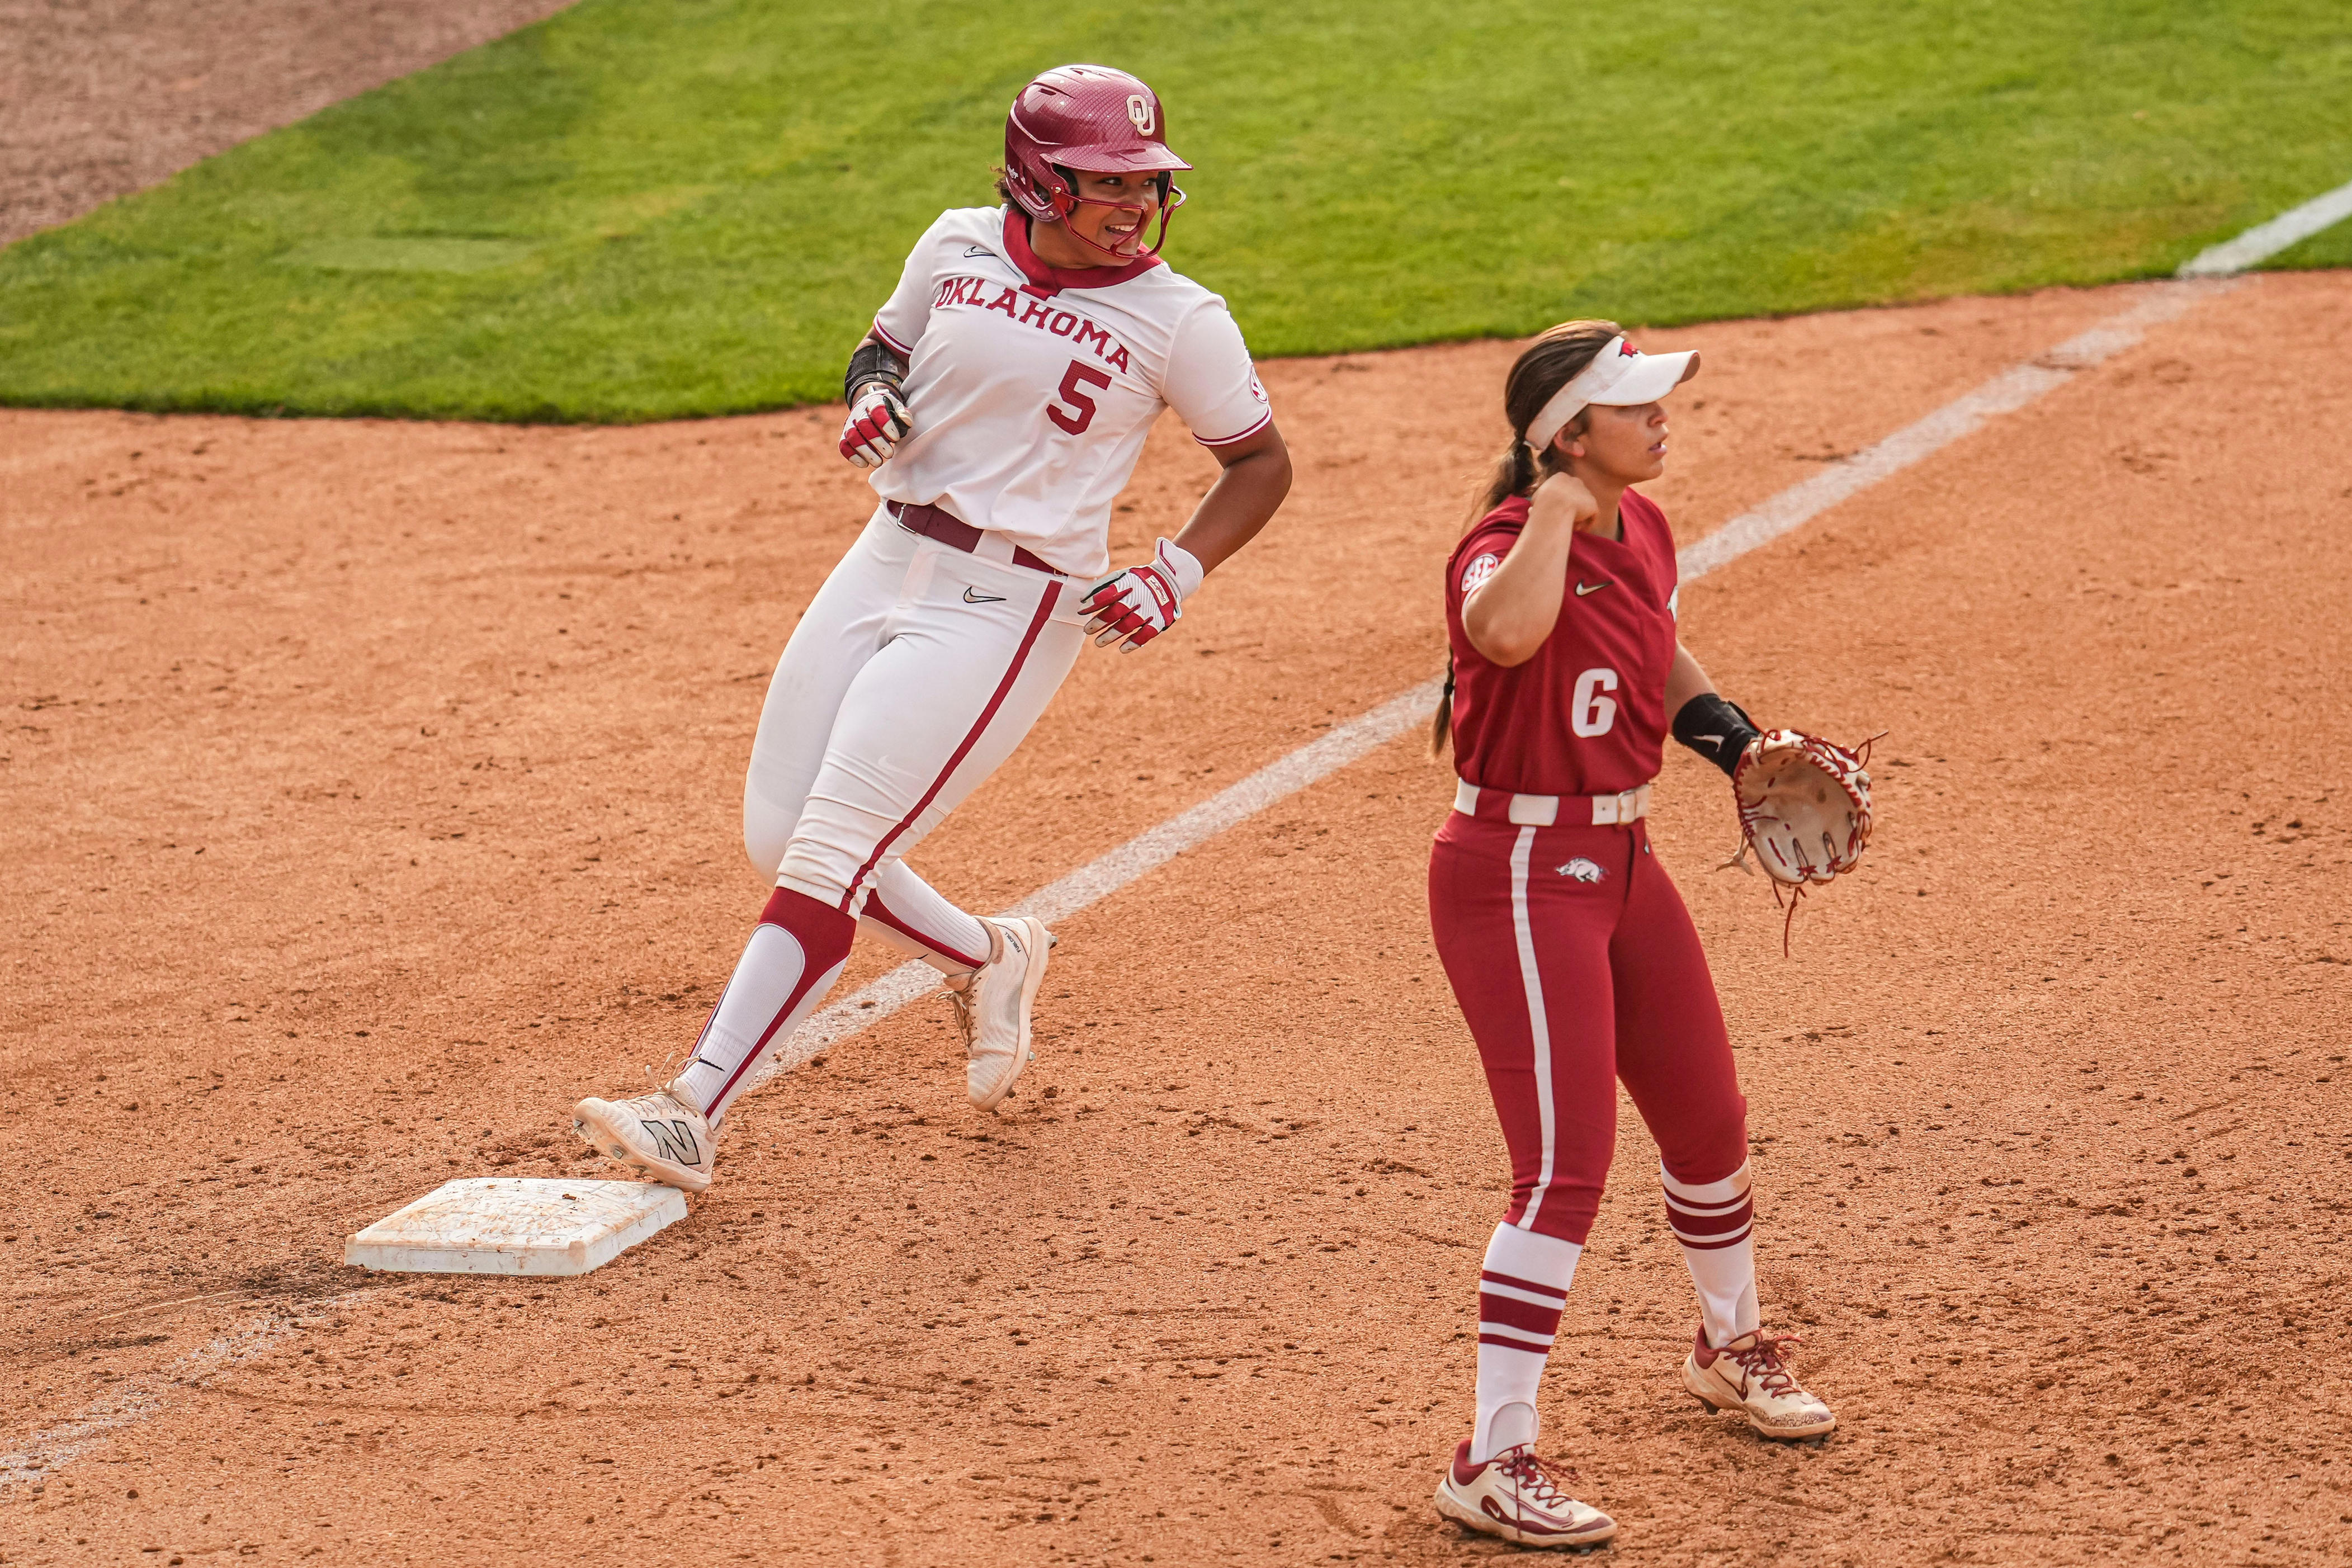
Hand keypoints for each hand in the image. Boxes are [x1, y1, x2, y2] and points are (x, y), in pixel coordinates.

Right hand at [839, 383, 912, 467]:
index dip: (885, 424)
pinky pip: (843, 446)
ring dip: (865, 451)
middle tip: (889, 454)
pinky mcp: (844, 436)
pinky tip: (864, 464)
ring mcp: (850, 424)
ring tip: (878, 462)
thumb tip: (906, 421)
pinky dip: (852, 456)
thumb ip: (903, 414)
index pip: (877, 409)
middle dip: (877, 441)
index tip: (895, 438)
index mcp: (873, 401)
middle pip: (863, 424)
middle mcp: (859, 411)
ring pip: (852, 436)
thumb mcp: (897, 408)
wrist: (869, 408)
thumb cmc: (887, 411)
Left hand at [1082, 538, 1205, 651]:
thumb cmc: (1138, 580)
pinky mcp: (1159, 620)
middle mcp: (1141, 595)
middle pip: (1117, 611)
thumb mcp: (1123, 575)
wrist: (1169, 581)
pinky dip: (1134, 642)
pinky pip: (1146, 634)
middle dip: (1100, 622)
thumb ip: (1105, 586)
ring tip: (1098, 642)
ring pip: (1128, 624)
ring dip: (1112, 635)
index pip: (1109, 592)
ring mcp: (1151, 609)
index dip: (1094, 602)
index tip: (1081, 610)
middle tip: (1087, 630)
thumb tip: (1083, 600)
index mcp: (1130, 582)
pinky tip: (1122, 648)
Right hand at [1527, 471, 1600, 531]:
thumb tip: (1532, 510)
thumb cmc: (1541, 502)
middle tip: (1564, 521)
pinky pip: (1591, 515)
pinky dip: (1586, 523)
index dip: (1560, 501)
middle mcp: (1575, 481)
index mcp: (1561, 477)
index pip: (1563, 489)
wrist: (1554, 505)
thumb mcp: (1535, 499)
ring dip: (1578, 517)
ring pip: (1583, 506)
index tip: (1555, 512)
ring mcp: (1586, 492)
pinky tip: (1578, 529)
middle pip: (1575, 496)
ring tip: (1570, 527)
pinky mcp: (1593, 503)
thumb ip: (1538, 501)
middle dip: (1571, 508)